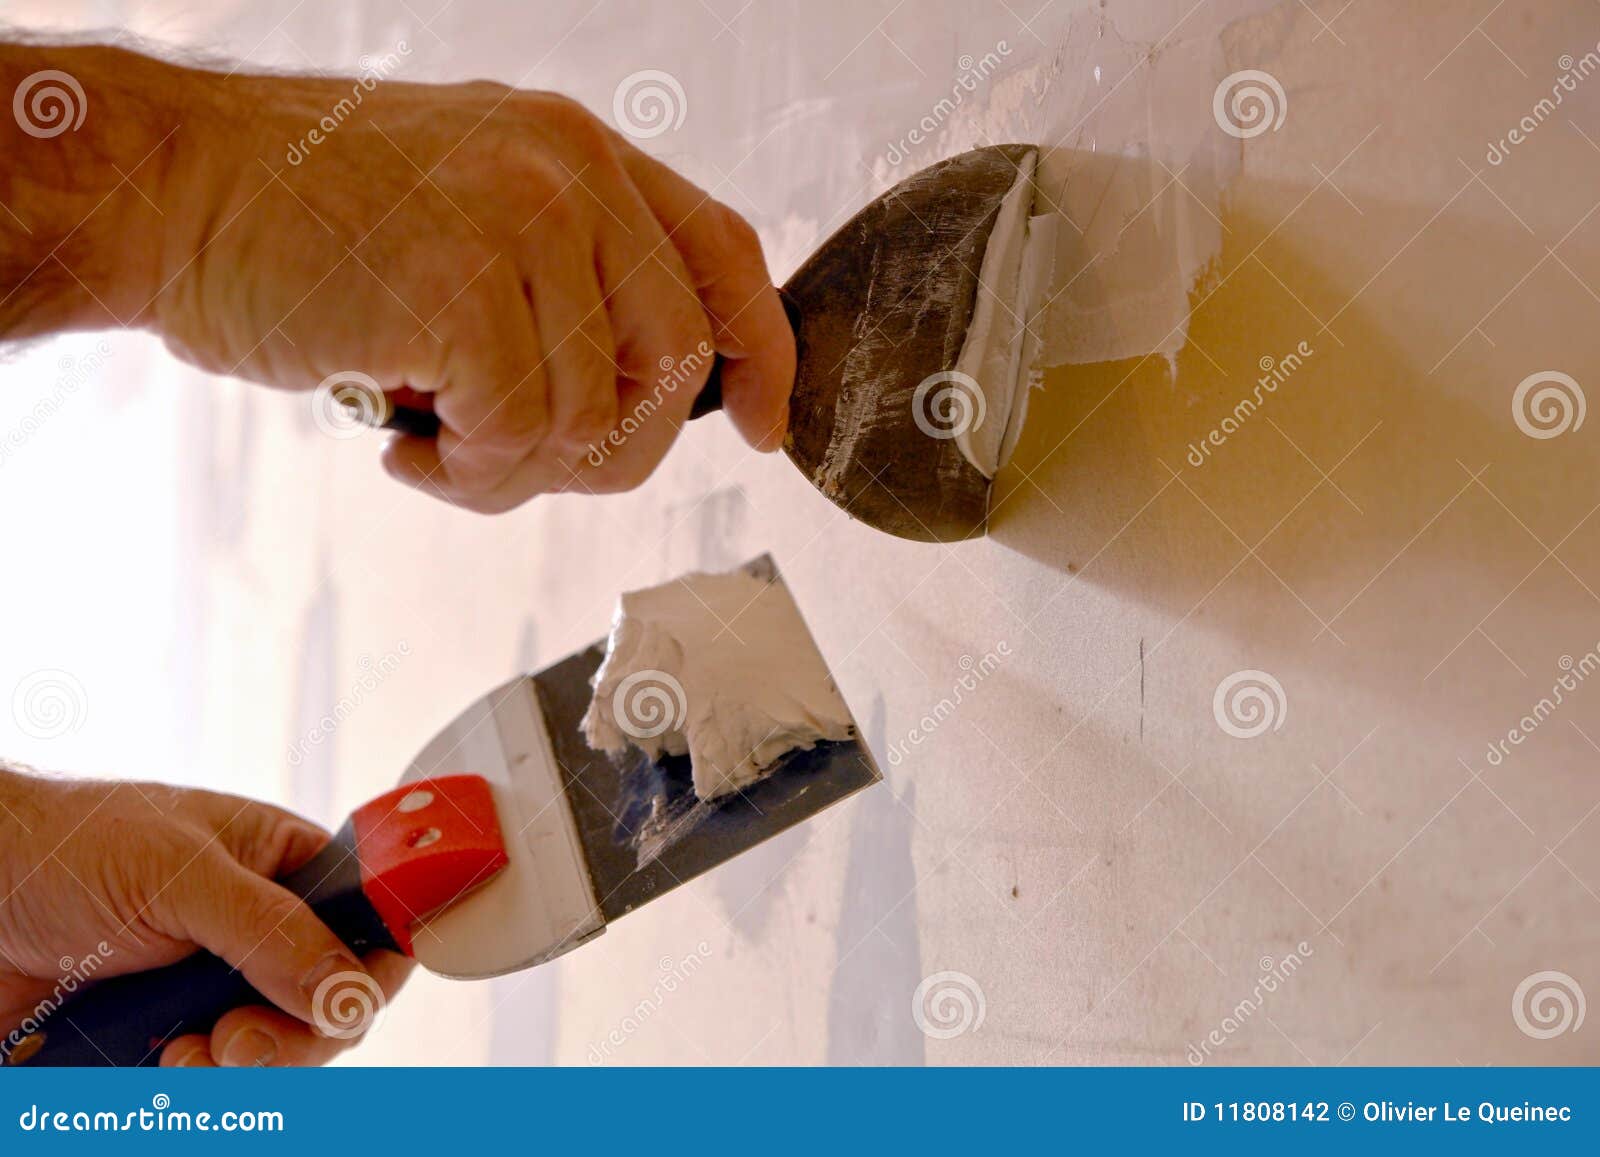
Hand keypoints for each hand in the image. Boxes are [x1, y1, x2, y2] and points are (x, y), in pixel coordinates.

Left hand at [0, 765, 409, 1066]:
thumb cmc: (69, 844)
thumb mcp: (183, 874)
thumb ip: (272, 931)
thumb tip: (348, 993)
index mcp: (287, 870)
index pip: (372, 927)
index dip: (373, 971)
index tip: (346, 1007)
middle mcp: (262, 933)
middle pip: (327, 1011)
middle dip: (288, 1040)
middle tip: (233, 1043)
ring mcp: (214, 989)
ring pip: (271, 1059)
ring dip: (230, 1072)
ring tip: (172, 1054)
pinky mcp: (165, 1036)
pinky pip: (205, 1084)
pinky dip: (183, 1090)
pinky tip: (146, 1065)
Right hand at [151, 67, 793, 510]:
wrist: (170, 190)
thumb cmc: (309, 222)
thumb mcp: (469, 209)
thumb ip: (568, 275)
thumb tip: (639, 394)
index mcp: (580, 152)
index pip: (725, 253)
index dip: (762, 355)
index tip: (767, 430)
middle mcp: (567, 173)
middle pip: (675, 362)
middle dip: (613, 449)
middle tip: (519, 456)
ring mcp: (518, 222)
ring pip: (596, 416)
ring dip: (517, 470)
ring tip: (437, 443)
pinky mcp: (459, 288)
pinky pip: (519, 437)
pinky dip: (467, 473)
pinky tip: (404, 443)